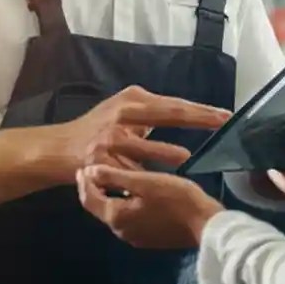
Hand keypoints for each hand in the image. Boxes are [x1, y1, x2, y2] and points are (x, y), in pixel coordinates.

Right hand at [49, 86, 230, 183]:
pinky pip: (131, 171)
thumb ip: (149, 112)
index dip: (199, 110)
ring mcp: (113, 139)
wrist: (60, 149)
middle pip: (167, 114)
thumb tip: (181, 114)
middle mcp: (124, 115)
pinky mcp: (104, 161)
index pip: (172, 104)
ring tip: (186, 157)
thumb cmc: (96, 128)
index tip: (224, 115)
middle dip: (197, 119)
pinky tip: (159, 183)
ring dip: (167, 153)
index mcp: (132, 100)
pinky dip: (145, 176)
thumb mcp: (122, 111)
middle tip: (222, 123)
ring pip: (147, 147)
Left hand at [77, 164, 223, 248]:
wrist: (206, 225)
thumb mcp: (144, 181)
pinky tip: (132, 193)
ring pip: (114, 213)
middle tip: (94, 170)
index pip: (89, 199)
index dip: (84, 181)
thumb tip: (90, 171)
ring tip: (112, 178)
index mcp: (116, 217)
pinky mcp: (148, 239)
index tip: (83, 166)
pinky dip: (123, 204)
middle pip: (100, 207)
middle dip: (95, 189)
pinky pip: (128, 219)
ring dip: (110, 196)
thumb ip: (115, 177)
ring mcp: (135, 237)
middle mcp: (120, 231)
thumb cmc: (175, 198)